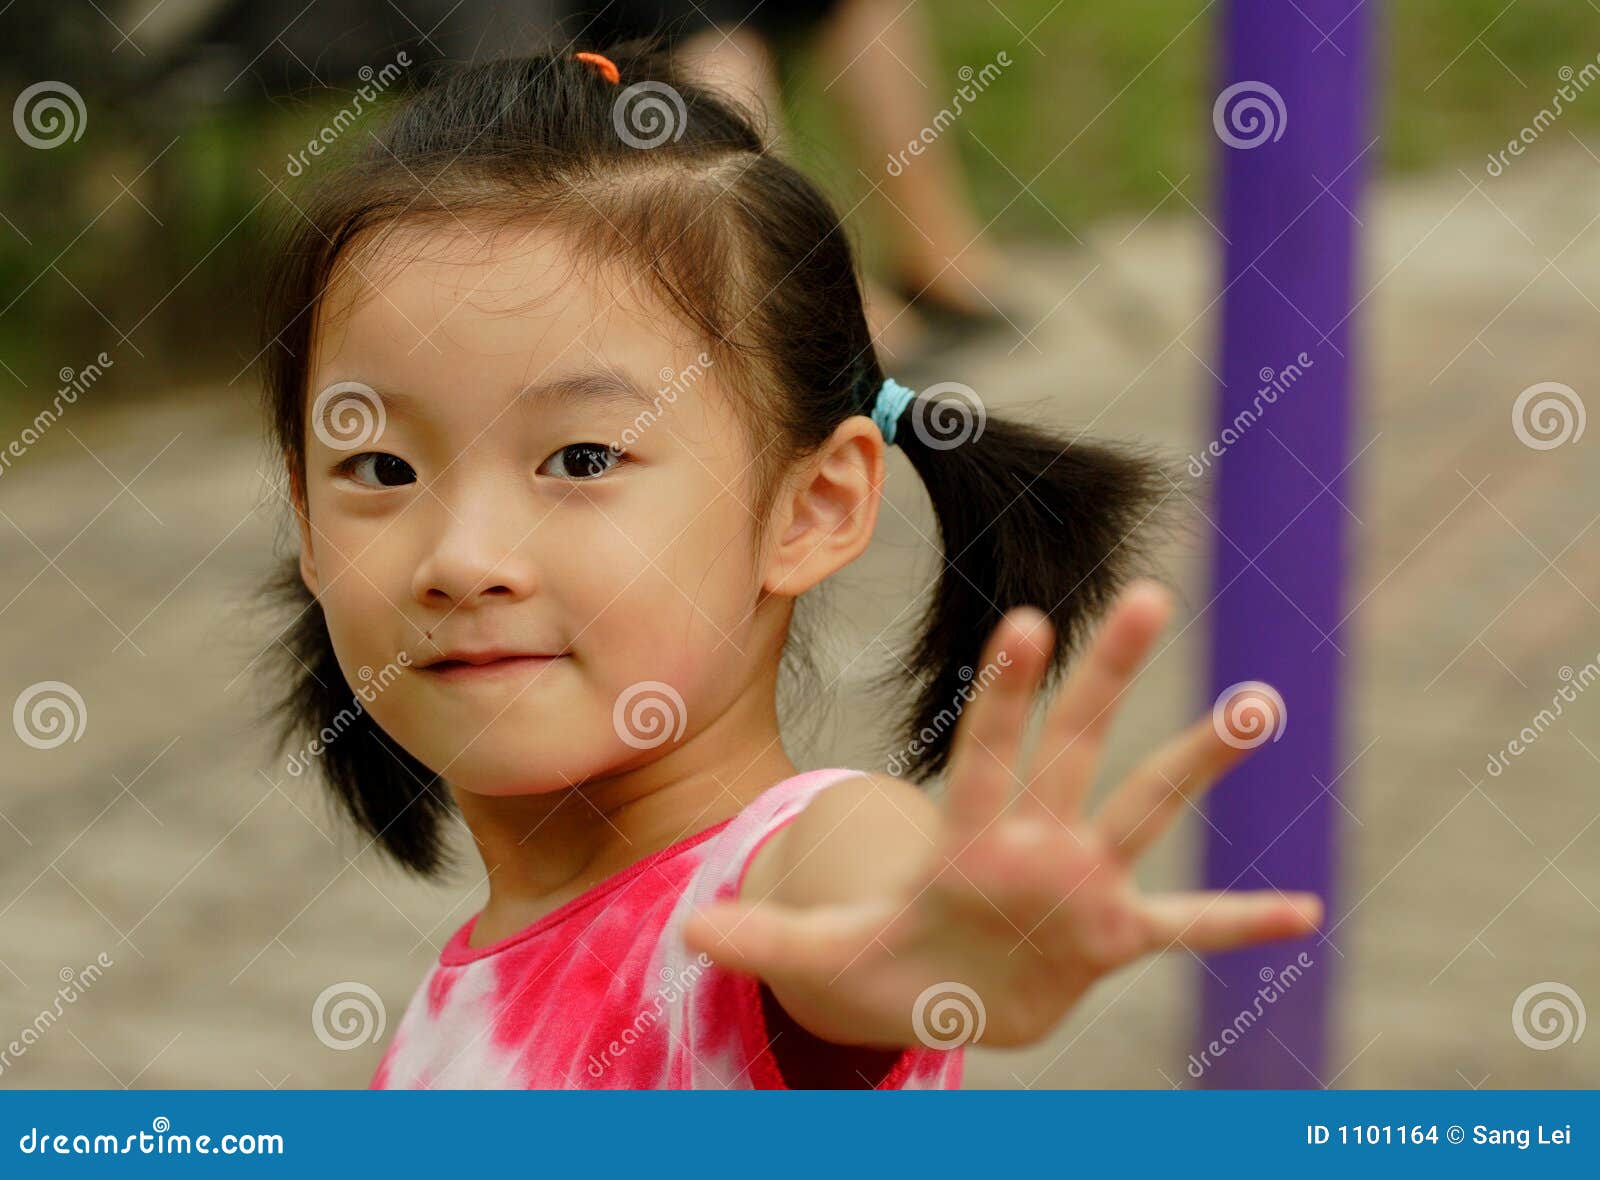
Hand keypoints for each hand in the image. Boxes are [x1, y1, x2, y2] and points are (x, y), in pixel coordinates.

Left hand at [683, 580, 1322, 1049]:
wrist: (945, 995)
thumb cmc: (887, 961)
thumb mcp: (821, 955)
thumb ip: (766, 935)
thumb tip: (686, 928)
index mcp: (968, 838)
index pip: (989, 754)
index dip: (1008, 697)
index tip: (1029, 619)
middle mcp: (1035, 842)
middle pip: (1076, 747)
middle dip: (1106, 676)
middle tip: (1148, 593)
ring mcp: (1080, 885)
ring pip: (1145, 807)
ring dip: (1200, 761)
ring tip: (1264, 702)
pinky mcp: (1113, 935)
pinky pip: (1187, 925)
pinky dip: (1239, 921)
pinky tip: (1306, 914)